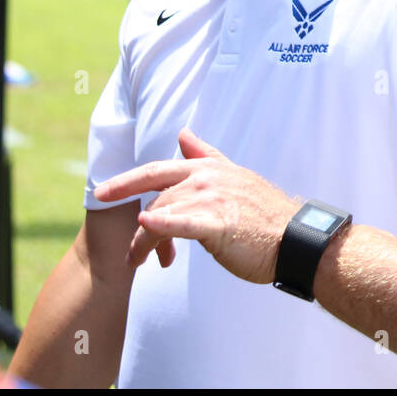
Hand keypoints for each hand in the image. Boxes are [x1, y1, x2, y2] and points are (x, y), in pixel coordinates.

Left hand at [94, 128, 303, 284]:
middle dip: (124, 196)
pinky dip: (161, 226)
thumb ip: (207, 156)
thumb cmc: (266, 216)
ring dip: (141, 241)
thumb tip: (183, 134)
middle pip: (154, 187)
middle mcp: (207, 179)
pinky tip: (143, 229)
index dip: (129, 178)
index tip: (104, 189)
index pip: (160, 169)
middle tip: (100, 203)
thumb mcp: (235, 177)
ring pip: (162, 214)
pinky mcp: (218, 223)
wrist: (296, 239)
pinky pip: (183, 223)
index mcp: (210, 169)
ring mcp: (212, 199)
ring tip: (134, 261)